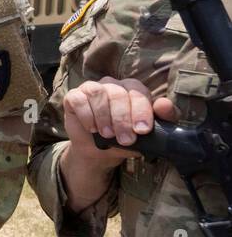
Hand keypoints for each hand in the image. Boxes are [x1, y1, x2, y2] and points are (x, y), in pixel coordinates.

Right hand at [59, 76, 177, 213]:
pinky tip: (91, 128)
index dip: (141, 111)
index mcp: (132, 89)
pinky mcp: (73, 96)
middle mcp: (112, 84)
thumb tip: (164, 104)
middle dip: (122, 119)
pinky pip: (78, 99)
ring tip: (107, 135)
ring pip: (98, 93)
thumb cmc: (125, 139)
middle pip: (118, 93)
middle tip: (125, 139)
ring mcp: (92, 88)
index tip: (142, 130)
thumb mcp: (148, 134)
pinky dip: (86, 115)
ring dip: (104, 117)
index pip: (138, 92)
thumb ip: (163, 119)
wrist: (98, 151)